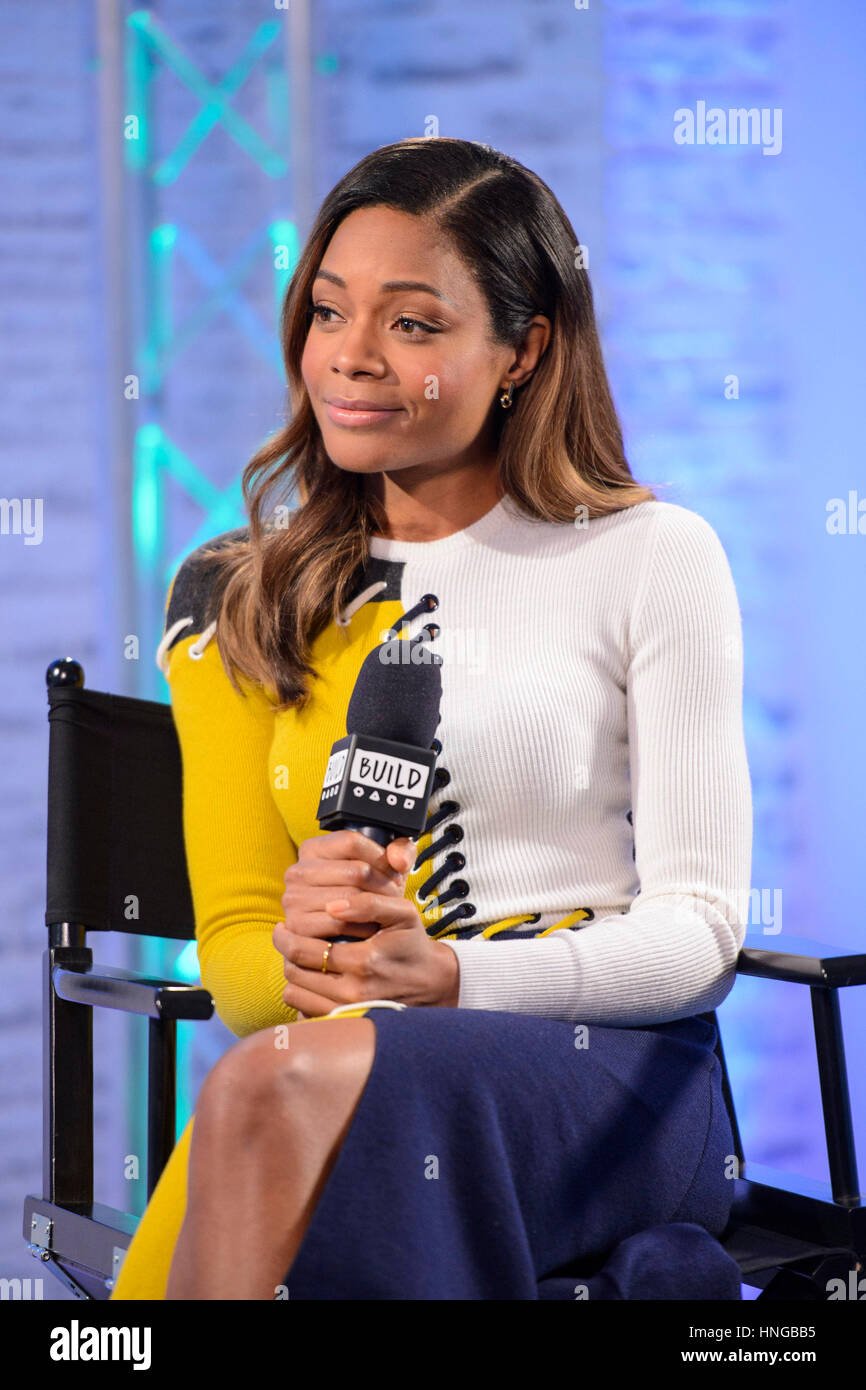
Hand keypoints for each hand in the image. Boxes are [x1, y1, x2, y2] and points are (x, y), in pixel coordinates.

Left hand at [272, 831, 459, 1016]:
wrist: (431, 982)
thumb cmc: (411, 943)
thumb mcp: (402, 914)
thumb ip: (369, 903)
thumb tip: (331, 906)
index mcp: (363, 961)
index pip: (301, 949)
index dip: (284, 935)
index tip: (283, 925)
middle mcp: (353, 992)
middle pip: (293, 971)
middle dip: (284, 952)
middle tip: (286, 937)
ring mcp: (349, 1013)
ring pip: (294, 994)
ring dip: (291, 973)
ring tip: (299, 957)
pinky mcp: (345, 1024)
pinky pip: (304, 1012)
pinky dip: (301, 994)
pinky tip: (311, 978)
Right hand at [280, 827, 411, 940]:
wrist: (348, 938)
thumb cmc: (366, 895)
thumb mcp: (384, 868)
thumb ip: (400, 851)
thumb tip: (399, 861)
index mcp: (312, 849)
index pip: (352, 841)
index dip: (380, 857)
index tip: (393, 873)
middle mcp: (297, 872)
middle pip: (356, 871)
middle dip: (383, 886)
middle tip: (393, 898)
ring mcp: (293, 899)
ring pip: (351, 898)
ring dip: (375, 908)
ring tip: (383, 912)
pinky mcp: (296, 927)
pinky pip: (340, 922)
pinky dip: (361, 926)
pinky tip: (369, 927)